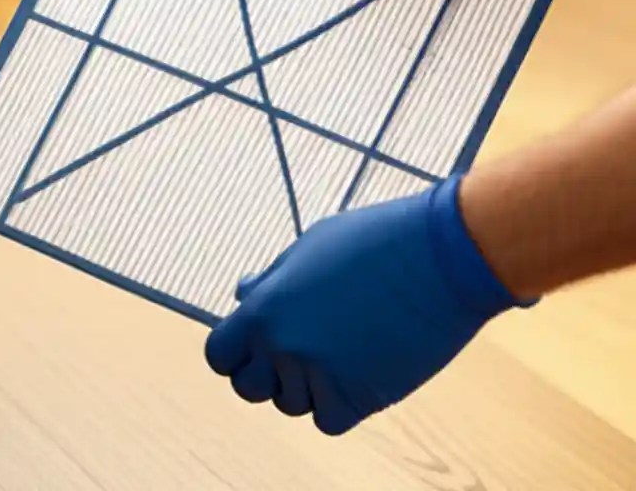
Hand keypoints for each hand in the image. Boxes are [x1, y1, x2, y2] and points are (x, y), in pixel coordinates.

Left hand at [204, 177, 528, 434]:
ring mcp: (318, 375)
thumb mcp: (308, 248)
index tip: (255, 347)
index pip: (219, 355)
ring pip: (292, 404)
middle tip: (299, 353)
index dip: (235, 354)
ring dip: (309, 387)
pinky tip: (358, 372)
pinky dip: (339, 405)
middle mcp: (281, 347)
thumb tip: (242, 295)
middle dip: (267, 375)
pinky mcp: (359, 397)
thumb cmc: (375, 241)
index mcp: (261, 310)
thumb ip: (271, 281)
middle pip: (249, 388)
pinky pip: (328, 419)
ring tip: (341, 349)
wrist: (441, 256)